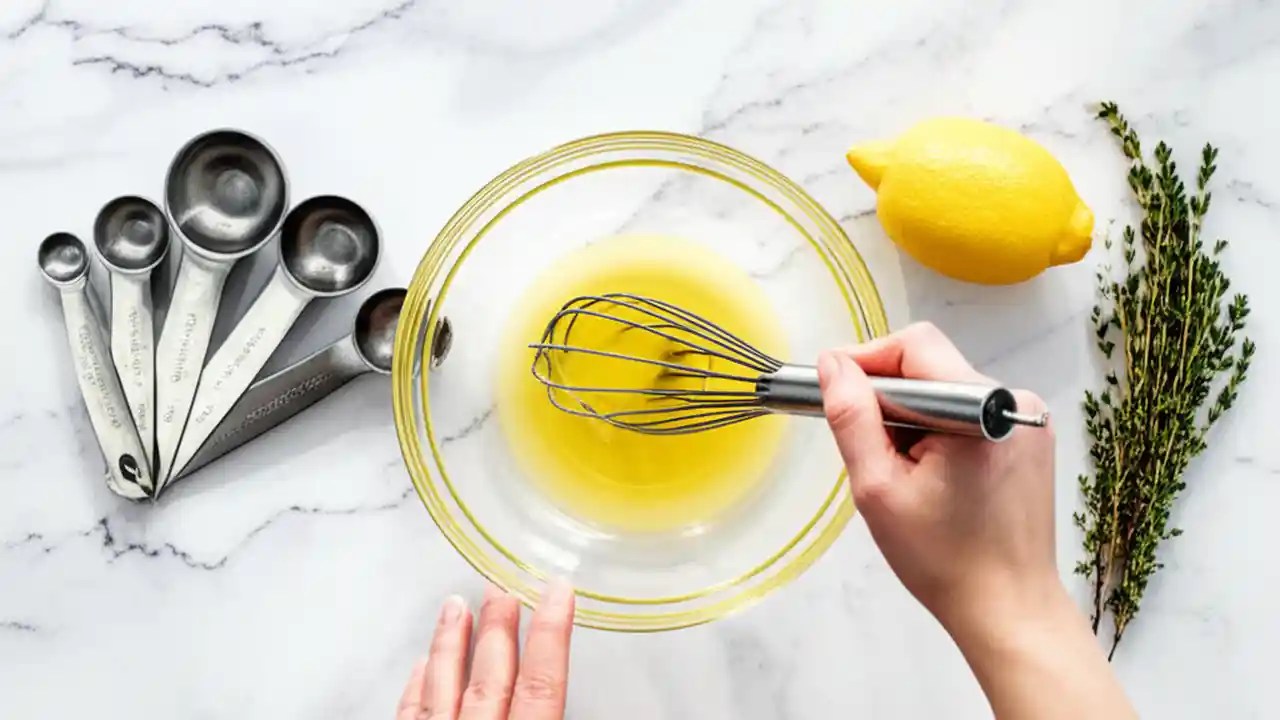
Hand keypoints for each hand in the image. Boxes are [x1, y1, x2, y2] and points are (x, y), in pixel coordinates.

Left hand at [397, 580, 574, 719]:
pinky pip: (410, 714)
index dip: (551, 634)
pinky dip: (416, 686)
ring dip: (451, 642)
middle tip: (502, 587)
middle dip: (498, 626)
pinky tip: (421, 664)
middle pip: (490, 677)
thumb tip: (558, 698)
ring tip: (456, 605)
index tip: (558, 592)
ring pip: (443, 686)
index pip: (541, 684)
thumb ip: (550, 717)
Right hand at [817, 322, 1056, 627]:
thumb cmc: (948, 561)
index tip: (835, 389)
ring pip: (947, 389)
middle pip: (930, 364)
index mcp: (980, 410)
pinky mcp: (1029, 437)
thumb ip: (851, 417)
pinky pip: (971, 410)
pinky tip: (936, 475)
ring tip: (906, 471)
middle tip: (869, 447)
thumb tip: (832, 366)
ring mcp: (1027, 419)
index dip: (865, 361)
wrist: (1008, 607)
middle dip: (888, 398)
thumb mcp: (877, 488)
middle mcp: (1013, 402)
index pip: (912, 345)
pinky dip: (942, 430)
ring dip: (915, 417)